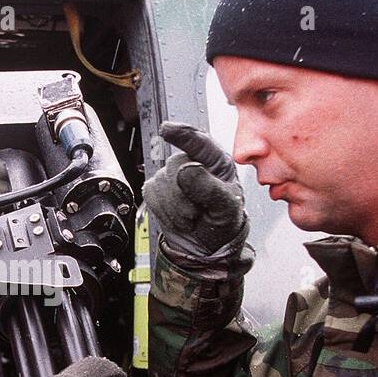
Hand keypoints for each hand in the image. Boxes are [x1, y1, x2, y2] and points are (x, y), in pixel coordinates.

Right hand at [142, 121, 249, 258]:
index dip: (182, 134)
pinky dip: (163, 211)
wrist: (205, 246)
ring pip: (160, 183)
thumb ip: (209, 188)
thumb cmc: (222, 223)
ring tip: (190, 216)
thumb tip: (187, 169)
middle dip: (183, 196)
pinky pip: (151, 194)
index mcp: (216, 162)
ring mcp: (172, 175)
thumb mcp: (226, 208)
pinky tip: (178, 217)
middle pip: (174, 168)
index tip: (167, 130)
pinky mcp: (157, 188)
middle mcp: (192, 163)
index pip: (199, 142)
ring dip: (174, 208)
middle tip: (198, 212)